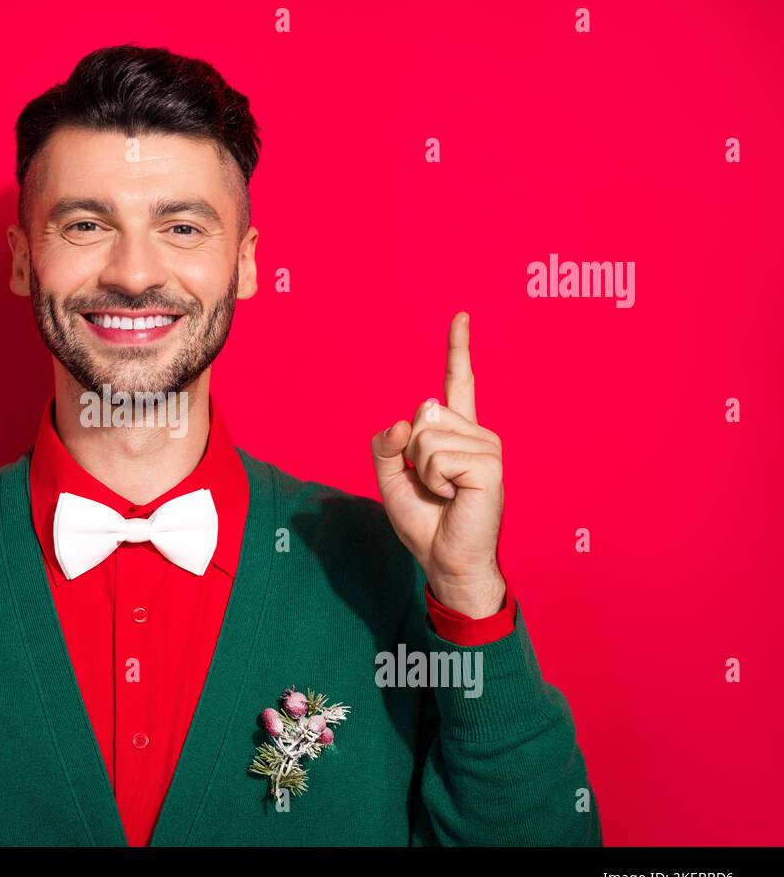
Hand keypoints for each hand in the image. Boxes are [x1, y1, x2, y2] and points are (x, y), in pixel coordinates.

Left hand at [370, 312, 505, 617]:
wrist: (446, 561)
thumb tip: (403, 421)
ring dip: (422, 470)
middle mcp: (477, 434)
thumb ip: (385, 446)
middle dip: (411, 452)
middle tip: (432, 485)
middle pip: (422, 414)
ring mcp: (487, 448)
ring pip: (426, 435)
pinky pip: (437, 456)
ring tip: (444, 493)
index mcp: (457, 434)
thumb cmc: (425, 523)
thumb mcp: (390, 480)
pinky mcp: (490, 466)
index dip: (458, 349)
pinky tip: (455, 497)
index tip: (461, 316)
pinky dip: (434, 480)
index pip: (459, 383)